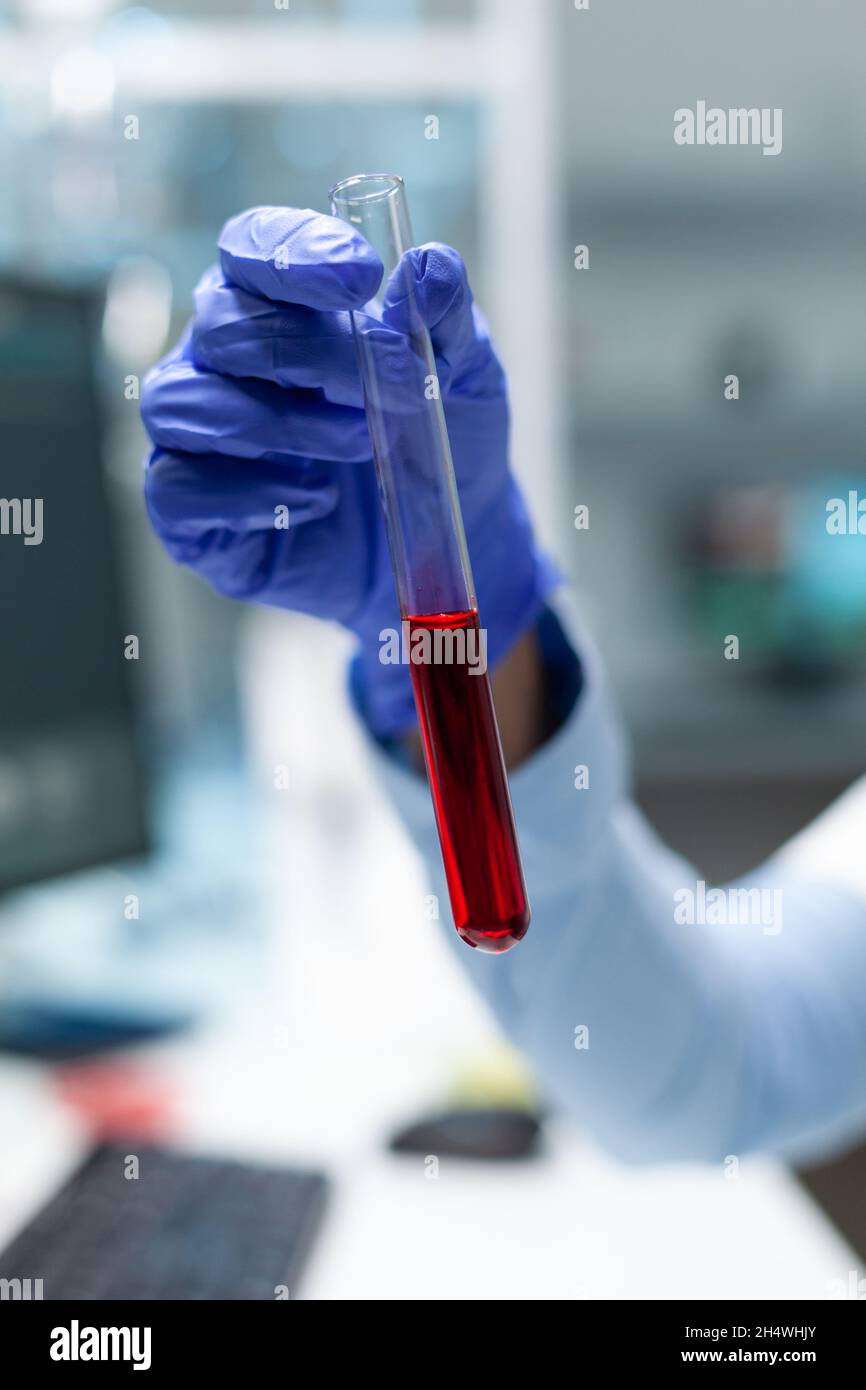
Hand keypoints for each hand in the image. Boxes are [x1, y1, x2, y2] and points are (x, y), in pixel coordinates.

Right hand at [141, 206, 553, 734]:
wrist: (443, 535)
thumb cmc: (440, 435)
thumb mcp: (465, 372)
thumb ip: (447, 318)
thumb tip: (428, 267)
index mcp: (276, 301)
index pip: (249, 247)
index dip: (292, 254)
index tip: (362, 278)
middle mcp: (222, 359)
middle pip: (219, 323)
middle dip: (305, 352)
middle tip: (386, 388)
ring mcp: (199, 434)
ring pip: (179, 400)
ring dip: (276, 421)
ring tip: (362, 444)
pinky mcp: (192, 514)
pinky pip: (175, 488)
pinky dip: (245, 493)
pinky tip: (318, 499)